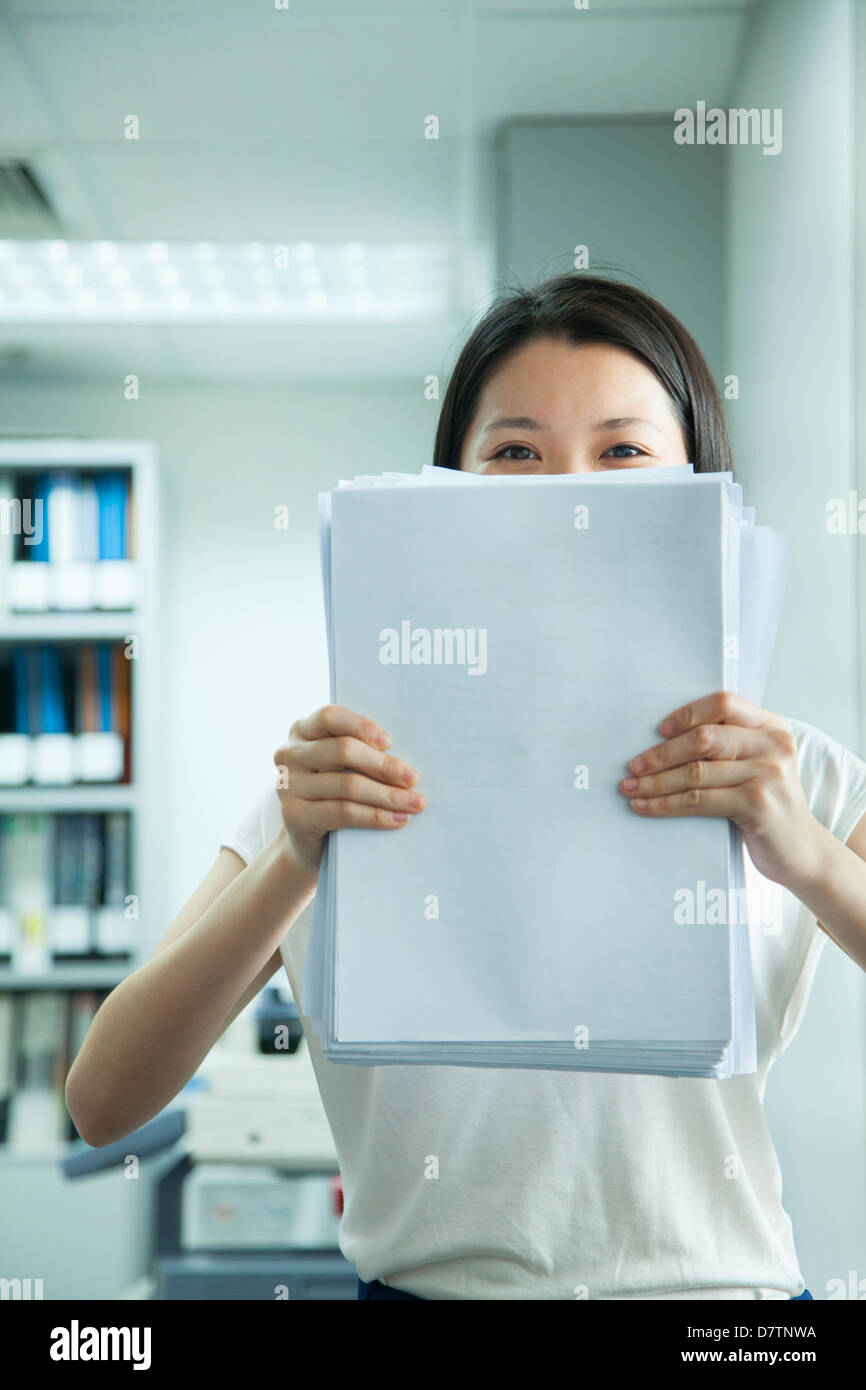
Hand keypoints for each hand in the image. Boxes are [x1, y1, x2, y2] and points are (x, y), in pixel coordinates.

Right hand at [273, 705, 425, 876]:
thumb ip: (359, 752)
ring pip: (348, 785)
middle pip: (343, 751)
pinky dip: (376, 816)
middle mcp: (289, 755)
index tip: (389, 742)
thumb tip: (405, 756)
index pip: (330, 717)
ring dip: (388, 795)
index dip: (361, 726)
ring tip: (415, 803)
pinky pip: (344, 812)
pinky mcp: (294, 816)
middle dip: (384, 765)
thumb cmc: (334, 794)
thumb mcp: (341, 766)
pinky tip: (398, 819)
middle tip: (413, 778)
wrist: (309, 841)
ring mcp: (288, 786)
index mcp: (302, 731)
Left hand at [618, 690, 820, 887]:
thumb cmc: (767, 803)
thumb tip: (664, 740)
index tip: (659, 730)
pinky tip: (645, 807)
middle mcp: (774, 745)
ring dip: (655, 782)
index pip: (724, 704)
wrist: (801, 850)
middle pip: (705, 739)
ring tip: (630, 788)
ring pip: (696, 772)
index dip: (688, 714)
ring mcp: (768, 775)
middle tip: (632, 766)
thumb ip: (729, 746)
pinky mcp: (757, 806)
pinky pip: (699, 801)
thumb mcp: (757, 765)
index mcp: (772, 726)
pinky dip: (666, 804)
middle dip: (662, 753)